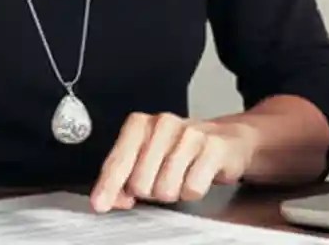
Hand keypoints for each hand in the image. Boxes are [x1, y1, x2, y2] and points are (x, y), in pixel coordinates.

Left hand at [90, 113, 259, 212]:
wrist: (229, 139)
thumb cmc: (182, 150)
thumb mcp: (149, 159)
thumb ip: (123, 178)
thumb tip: (110, 199)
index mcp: (141, 124)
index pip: (118, 160)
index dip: (108, 185)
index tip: (100, 203)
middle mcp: (164, 124)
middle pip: (140, 183)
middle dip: (149, 191)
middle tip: (162, 180)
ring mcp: (190, 134)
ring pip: (166, 188)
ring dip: (173, 192)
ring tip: (182, 177)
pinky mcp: (214, 147)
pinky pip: (192, 188)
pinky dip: (193, 191)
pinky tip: (198, 176)